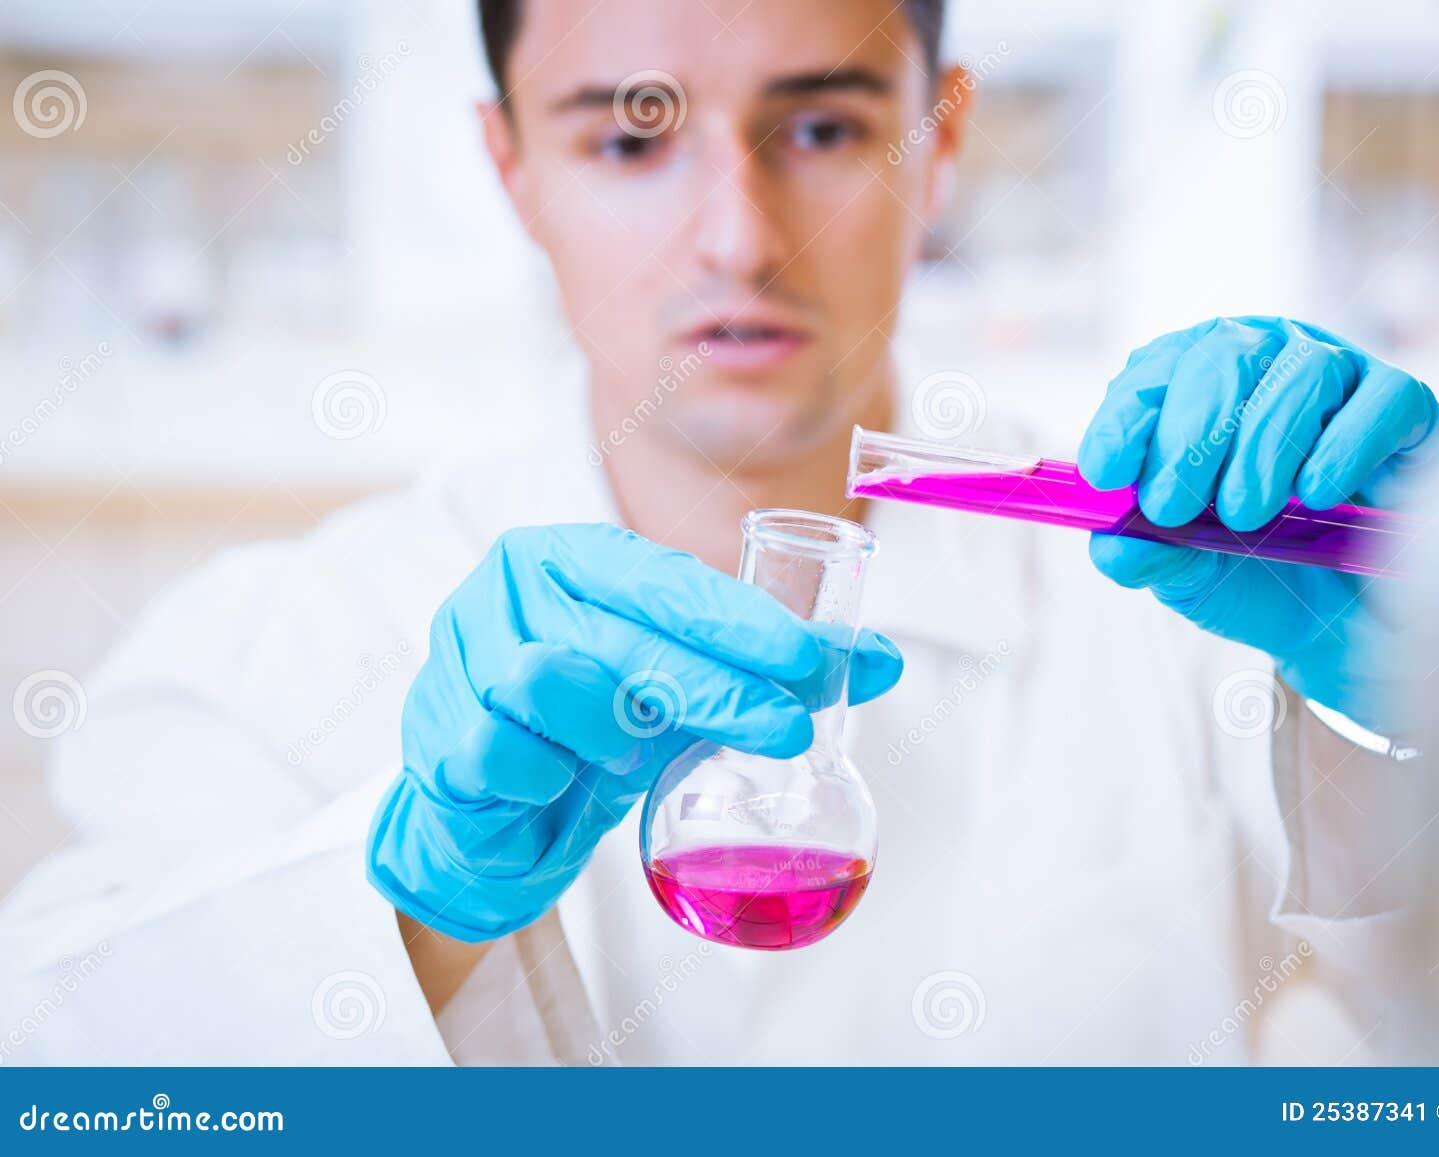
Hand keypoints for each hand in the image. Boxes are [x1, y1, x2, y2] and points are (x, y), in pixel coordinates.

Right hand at [367, 523, 902, 942]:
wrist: (493, 797)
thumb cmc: (595, 724)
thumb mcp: (685, 687)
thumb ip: (774, 668)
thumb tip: (883, 661)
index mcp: (571, 555)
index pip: (668, 580)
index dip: (744, 622)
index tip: (814, 661)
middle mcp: (511, 590)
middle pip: (629, 636)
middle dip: (719, 689)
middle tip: (789, 730)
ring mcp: (463, 655)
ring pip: (557, 686)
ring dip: (613, 733)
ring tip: (629, 757)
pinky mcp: (436, 731)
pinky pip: (506, 755)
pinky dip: (548, 777)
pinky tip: (560, 783)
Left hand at [1077, 316, 1438, 732]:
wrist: (1336, 625)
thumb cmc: (1251, 572)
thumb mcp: (1183, 572)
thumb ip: (1141, 554)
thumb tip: (1114, 540)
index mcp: (1193, 384)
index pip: (1151, 374)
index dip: (1126, 419)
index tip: (1108, 474)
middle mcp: (1265, 359)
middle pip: (1224, 357)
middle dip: (1190, 439)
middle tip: (1174, 510)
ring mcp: (1340, 374)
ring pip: (1301, 372)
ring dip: (1263, 447)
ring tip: (1247, 515)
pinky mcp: (1408, 408)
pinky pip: (1382, 400)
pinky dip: (1343, 447)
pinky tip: (1316, 497)